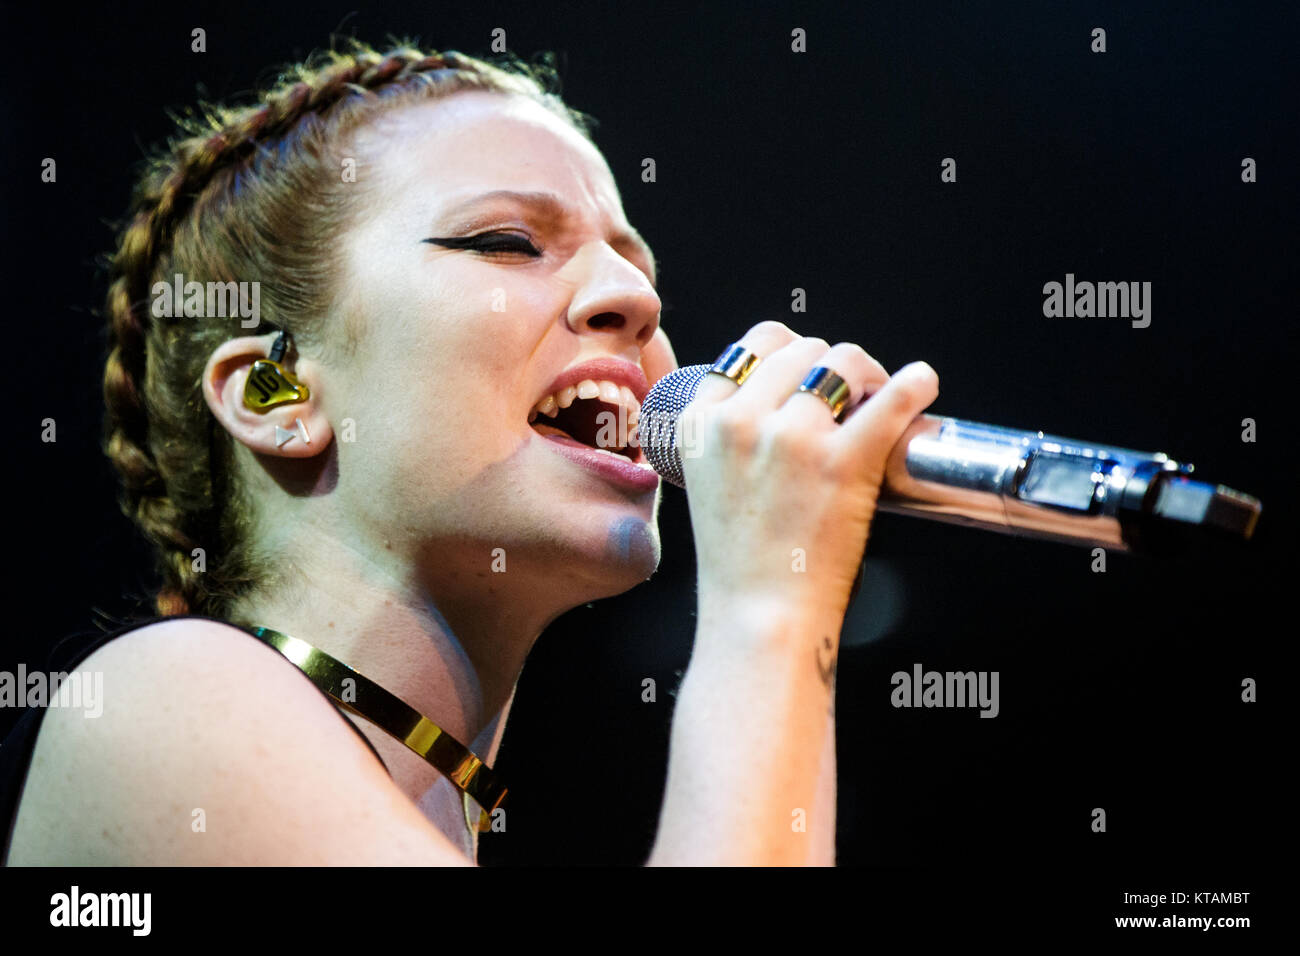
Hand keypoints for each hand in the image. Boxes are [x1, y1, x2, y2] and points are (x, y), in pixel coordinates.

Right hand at [679, 321, 938, 628]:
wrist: (760, 617)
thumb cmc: (741, 562)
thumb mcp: (709, 479)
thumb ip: (732, 431)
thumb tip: (786, 389)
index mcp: (702, 422)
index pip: (755, 344)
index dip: (792, 356)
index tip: (809, 379)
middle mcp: (741, 420)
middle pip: (803, 347)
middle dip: (832, 367)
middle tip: (850, 399)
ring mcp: (792, 438)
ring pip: (843, 359)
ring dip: (867, 374)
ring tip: (875, 402)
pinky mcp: (843, 462)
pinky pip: (893, 399)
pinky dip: (914, 386)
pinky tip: (920, 387)